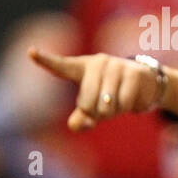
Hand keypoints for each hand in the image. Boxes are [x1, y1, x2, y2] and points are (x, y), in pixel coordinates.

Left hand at [28, 49, 160, 130]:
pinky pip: (125, 103)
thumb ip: (82, 118)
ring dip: (114, 112)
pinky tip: (132, 99)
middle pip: (86, 102)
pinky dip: (128, 108)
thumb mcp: (95, 106)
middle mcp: (98, 62)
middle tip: (106, 106)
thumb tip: (75, 125)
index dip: (45, 60)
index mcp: (82, 68)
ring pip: (107, 104)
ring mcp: (117, 66)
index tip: (31, 52)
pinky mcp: (134, 73)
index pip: (61, 66)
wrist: (147, 84)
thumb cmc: (113, 93)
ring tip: (120, 102)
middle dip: (96, 113)